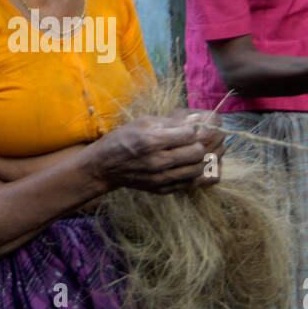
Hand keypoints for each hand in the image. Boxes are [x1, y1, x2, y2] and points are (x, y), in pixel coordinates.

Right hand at [87, 114, 218, 193]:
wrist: (105, 167)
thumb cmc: (124, 139)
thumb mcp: (144, 122)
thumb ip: (172, 122)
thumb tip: (198, 119)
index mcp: (152, 141)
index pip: (190, 134)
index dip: (196, 128)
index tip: (193, 127)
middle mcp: (158, 162)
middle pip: (198, 152)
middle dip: (201, 143)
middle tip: (198, 140)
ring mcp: (161, 178)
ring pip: (198, 169)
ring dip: (201, 159)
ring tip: (196, 152)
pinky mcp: (162, 189)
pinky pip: (190, 183)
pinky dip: (195, 173)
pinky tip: (189, 164)